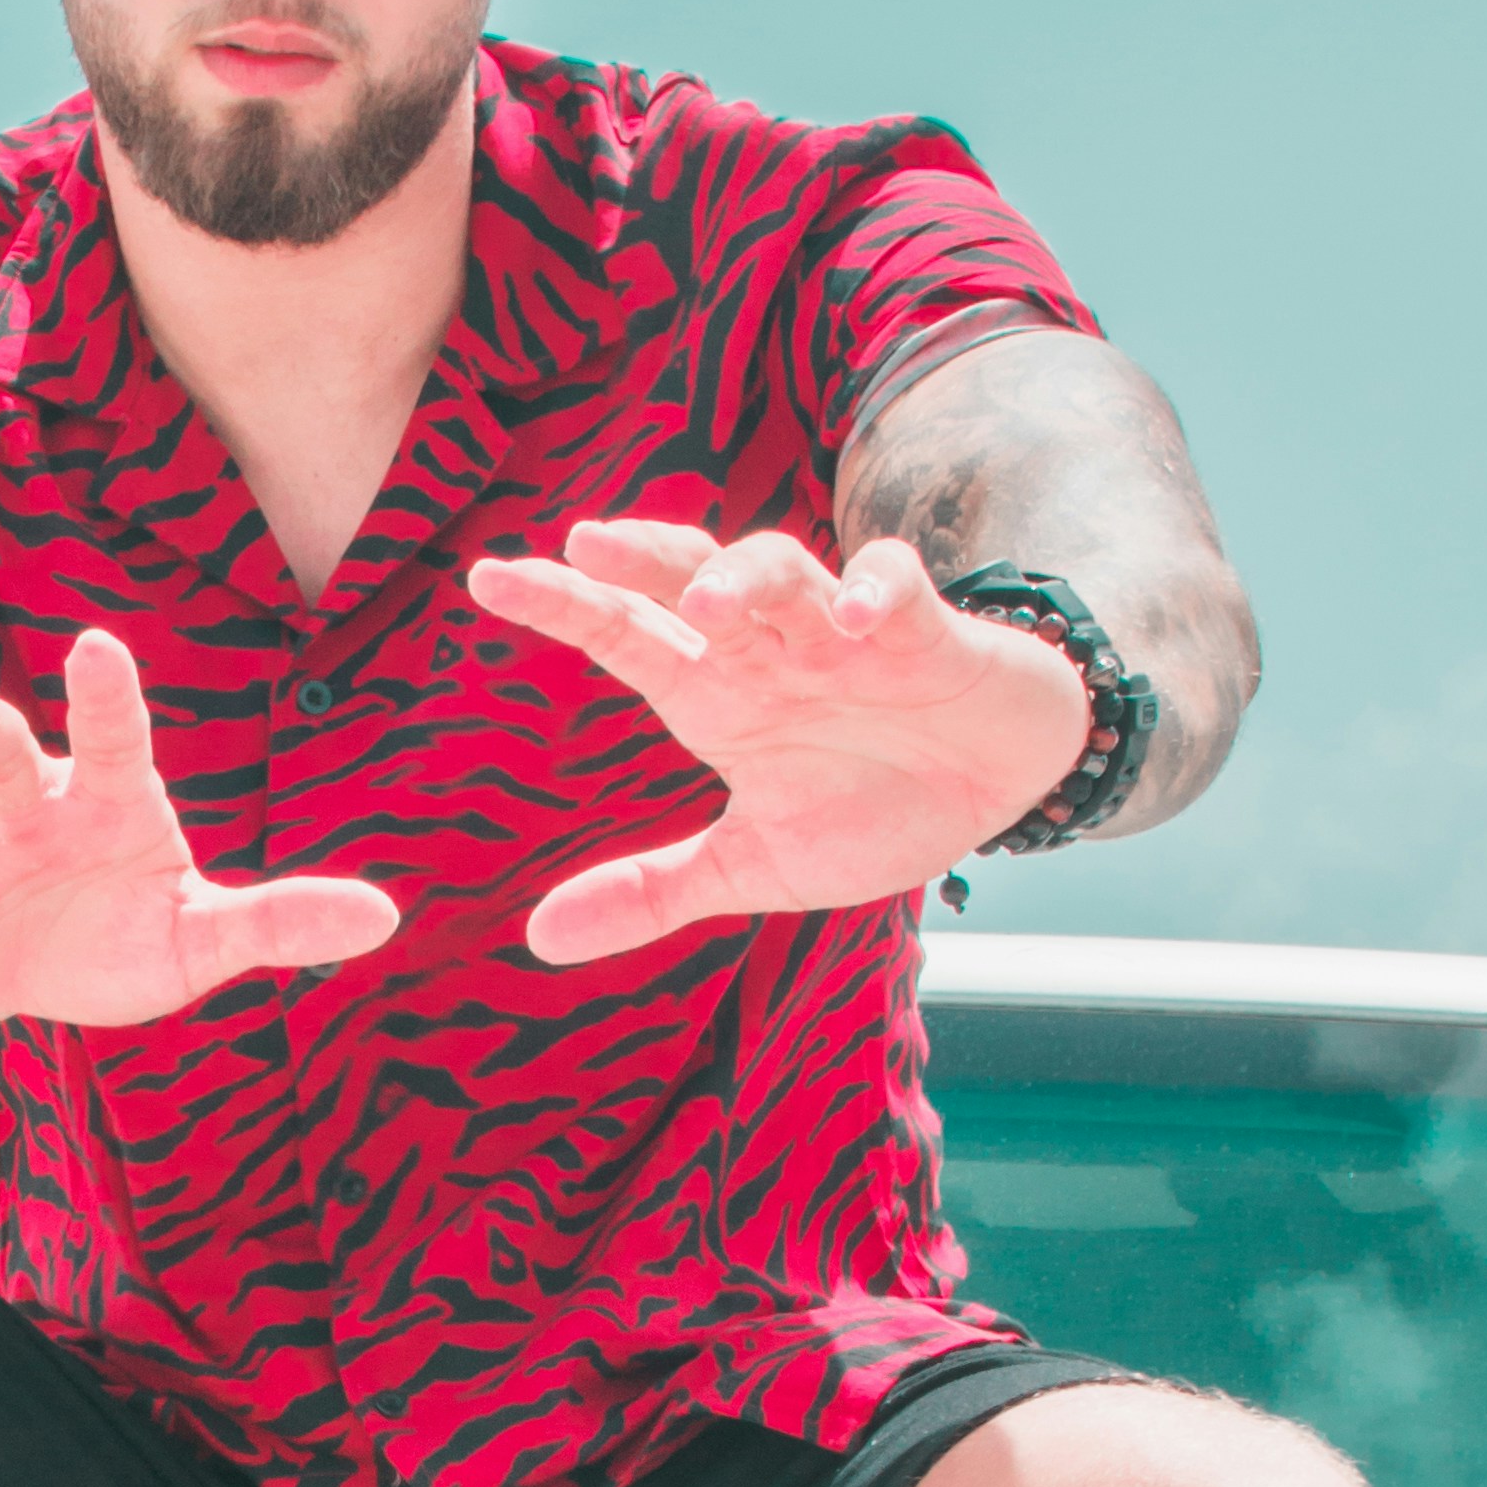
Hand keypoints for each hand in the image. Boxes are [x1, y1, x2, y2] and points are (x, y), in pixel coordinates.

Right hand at [0, 628, 401, 1030]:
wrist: (14, 978)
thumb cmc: (113, 942)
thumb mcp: (196, 942)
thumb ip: (275, 925)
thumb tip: (386, 920)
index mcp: (109, 805)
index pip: (113, 743)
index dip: (106, 702)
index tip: (100, 649)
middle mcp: (26, 806)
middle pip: (2, 753)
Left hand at [465, 514, 1096, 968]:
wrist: (999, 784)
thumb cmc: (873, 804)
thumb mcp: (756, 865)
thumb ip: (654, 891)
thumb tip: (537, 939)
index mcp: (721, 695)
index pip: (630, 634)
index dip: (564, 604)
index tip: (486, 577)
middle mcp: (770, 650)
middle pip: (693, 577)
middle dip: (643, 557)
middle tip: (583, 546)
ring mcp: (845, 634)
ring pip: (785, 571)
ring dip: (747, 580)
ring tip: (710, 607)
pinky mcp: (926, 632)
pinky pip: (897, 588)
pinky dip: (876, 593)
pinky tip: (856, 616)